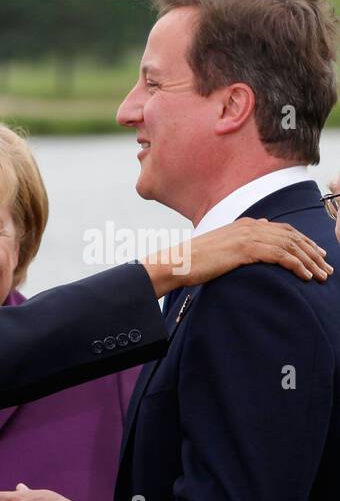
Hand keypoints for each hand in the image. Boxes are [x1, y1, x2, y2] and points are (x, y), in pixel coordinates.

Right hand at [142, 217, 329, 296]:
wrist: (175, 264)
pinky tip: (305, 276)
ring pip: (290, 246)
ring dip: (309, 261)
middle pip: (291, 236)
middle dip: (312, 252)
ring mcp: (247, 236)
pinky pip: (280, 255)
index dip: (303, 241)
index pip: (283, 230)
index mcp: (244, 224)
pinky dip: (297, 265)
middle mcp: (249, 226)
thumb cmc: (192, 261)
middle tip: (326, 267)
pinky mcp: (245, 249)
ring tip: (321, 275)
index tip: (315, 254)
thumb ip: (238, 243)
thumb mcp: (218, 249)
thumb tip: (255, 243)